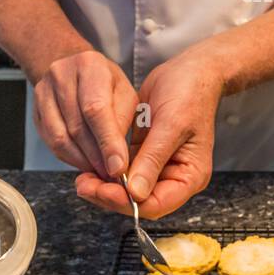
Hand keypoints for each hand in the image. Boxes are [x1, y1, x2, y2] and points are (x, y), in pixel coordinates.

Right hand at [32, 49, 137, 175]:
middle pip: (77, 126)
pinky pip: (50, 142)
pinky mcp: (35, 111)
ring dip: (82, 160)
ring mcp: (43, 92)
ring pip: (60, 138)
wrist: (74, 68)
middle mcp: (62, 76)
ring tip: (99, 169)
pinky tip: (83, 160)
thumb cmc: (104, 81)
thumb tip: (118, 156)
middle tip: (112, 174)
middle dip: (96, 157)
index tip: (118, 166)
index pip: (96, 109)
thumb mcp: (124, 91)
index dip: (107, 142)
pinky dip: (69, 157)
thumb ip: (123, 120)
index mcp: (89, 66)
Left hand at [75, 49, 223, 218]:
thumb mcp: (171, 125)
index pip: (157, 204)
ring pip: (128, 189)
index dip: (127, 202)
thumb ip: (153, 160)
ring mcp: (159, 166)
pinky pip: (124, 171)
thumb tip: (135, 193)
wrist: (191, 70)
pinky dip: (108, 171)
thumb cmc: (190, 93)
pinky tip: (91, 165)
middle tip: (83, 185)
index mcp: (190, 176)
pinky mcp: (145, 154)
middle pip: (140, 201)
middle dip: (110, 196)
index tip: (102, 190)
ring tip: (82, 179)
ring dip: (105, 186)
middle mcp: (175, 176)